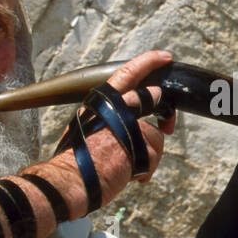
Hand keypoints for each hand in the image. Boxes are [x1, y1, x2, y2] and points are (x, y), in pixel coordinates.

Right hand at [21, 50, 176, 218]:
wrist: (71, 180)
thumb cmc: (76, 158)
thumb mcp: (87, 126)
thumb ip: (109, 118)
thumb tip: (126, 122)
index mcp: (101, 101)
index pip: (127, 72)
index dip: (149, 61)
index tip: (164, 57)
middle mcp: (117, 107)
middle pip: (151, 97)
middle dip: (163, 112)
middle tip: (167, 124)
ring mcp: (130, 124)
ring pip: (156, 133)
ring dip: (148, 152)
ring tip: (129, 165)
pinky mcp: (140, 143)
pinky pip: (154, 154)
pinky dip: (146, 167)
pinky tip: (131, 175)